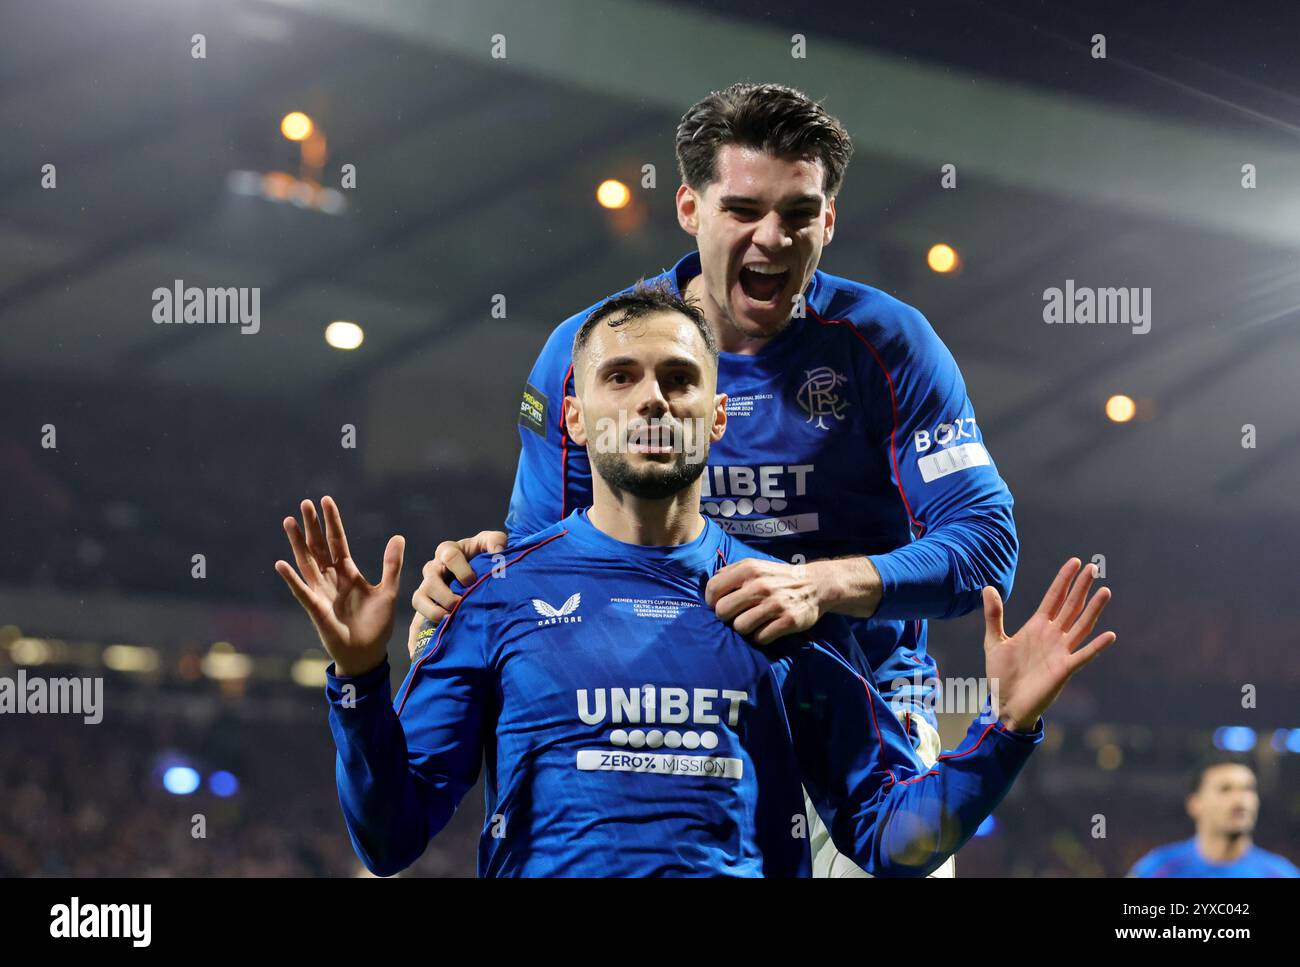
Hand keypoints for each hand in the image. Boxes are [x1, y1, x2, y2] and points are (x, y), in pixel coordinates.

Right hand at [275, 496, 404, 677]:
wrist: (368, 653)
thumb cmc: (377, 624)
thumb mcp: (388, 590)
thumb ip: (391, 565)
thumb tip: (398, 536)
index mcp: (348, 573)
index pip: (338, 541)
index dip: (332, 522)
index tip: (326, 500)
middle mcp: (331, 579)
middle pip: (319, 546)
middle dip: (312, 525)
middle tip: (304, 503)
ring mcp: (321, 592)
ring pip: (307, 562)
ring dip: (297, 543)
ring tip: (289, 521)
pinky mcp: (316, 608)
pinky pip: (301, 591)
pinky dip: (291, 578)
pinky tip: (281, 564)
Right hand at [407, 530, 506, 658]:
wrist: (480, 577)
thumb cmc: (484, 556)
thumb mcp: (491, 544)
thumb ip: (496, 542)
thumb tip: (499, 553)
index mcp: (448, 551)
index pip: (449, 555)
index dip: (461, 569)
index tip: (473, 581)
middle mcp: (434, 569)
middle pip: (431, 579)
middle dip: (445, 593)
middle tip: (460, 603)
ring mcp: (427, 589)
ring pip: (420, 599)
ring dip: (433, 611)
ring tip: (449, 619)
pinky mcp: (425, 608)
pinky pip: (415, 620)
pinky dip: (417, 633)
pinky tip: (427, 643)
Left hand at [705, 558, 824, 645]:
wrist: (817, 584)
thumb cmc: (779, 577)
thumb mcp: (756, 565)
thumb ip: (731, 572)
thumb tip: (710, 587)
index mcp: (749, 569)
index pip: (713, 589)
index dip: (712, 601)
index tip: (719, 605)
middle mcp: (760, 585)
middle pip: (722, 611)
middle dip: (727, 617)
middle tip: (738, 616)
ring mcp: (774, 604)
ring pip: (740, 627)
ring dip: (745, 629)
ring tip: (754, 622)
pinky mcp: (788, 621)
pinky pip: (760, 637)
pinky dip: (761, 636)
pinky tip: (768, 628)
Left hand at [983, 558, 1116, 731]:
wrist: (1006, 704)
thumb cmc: (1001, 674)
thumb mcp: (993, 641)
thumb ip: (994, 615)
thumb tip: (987, 587)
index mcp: (1037, 626)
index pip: (1054, 598)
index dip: (1064, 580)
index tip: (1074, 562)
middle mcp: (1052, 635)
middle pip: (1071, 606)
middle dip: (1081, 587)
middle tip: (1094, 567)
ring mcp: (1060, 651)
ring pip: (1081, 626)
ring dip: (1093, 610)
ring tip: (1105, 591)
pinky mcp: (1064, 669)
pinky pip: (1083, 655)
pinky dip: (1096, 646)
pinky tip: (1109, 635)